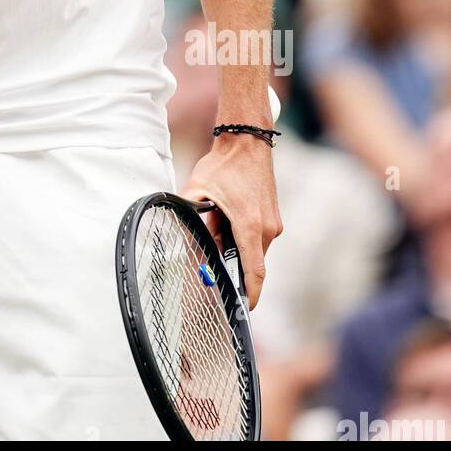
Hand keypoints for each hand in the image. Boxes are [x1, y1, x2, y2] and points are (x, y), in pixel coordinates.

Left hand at [182, 133, 282, 308]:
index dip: (250, 294)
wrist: (247, 141)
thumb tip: (177, 231)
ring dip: (236, 247)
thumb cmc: (222, 165)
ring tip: (217, 225)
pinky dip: (242, 237)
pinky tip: (226, 218)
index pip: (254, 271)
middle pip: (250, 261)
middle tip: (211, 261)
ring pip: (253, 249)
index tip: (246, 309)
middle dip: (232, 265)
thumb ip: (189, 213)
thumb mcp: (198, 189)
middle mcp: (266, 228)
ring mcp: (272, 222)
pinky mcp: (273, 217)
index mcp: (249, 226)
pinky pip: (257, 237)